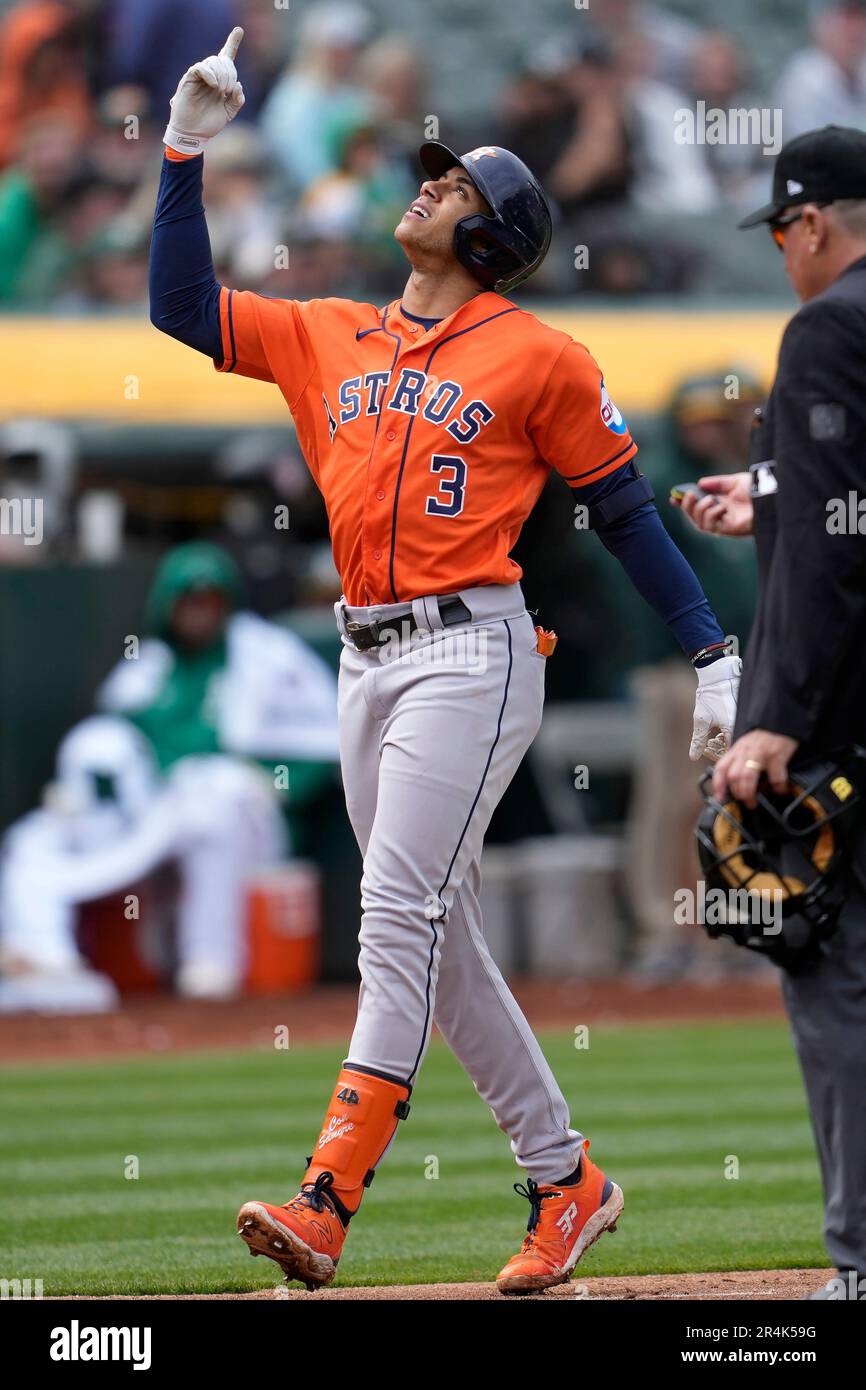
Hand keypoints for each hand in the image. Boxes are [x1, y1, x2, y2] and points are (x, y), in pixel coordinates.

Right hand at [163, 27, 244, 155]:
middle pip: (222, 60)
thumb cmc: (209, 123)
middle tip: (228, 90)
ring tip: (222, 91)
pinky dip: (210, 74)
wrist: (193, 134)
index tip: (239, 30)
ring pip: (213, 62)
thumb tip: (238, 86)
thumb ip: (237, 100)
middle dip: (230, 73)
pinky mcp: (189, 80)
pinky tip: (215, 86)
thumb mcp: (229, 113)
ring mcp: (199, 77)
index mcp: (220, 80)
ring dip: (222, 75)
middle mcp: (210, 75)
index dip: (232, 43)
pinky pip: (200, 68)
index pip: (226, 57)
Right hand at [672, 472, 752, 536]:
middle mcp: (720, 516)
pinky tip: (721, 507)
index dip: (683, 503)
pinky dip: (711, 515)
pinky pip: (711, 527)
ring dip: (700, 510)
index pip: (696, 507)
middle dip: (687, 507)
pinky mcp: (729, 530)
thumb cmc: (758, 490)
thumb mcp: (734, 482)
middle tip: (689, 495)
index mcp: (719, 504)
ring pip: (699, 524)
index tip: (673, 497)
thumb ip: (717, 483)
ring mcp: (724, 524)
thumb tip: (699, 484)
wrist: (771, 496)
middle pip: (694, 518)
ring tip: (710, 500)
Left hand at [690, 654, 741, 761]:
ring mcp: (744, 719)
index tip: (707, 750)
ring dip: (722, 741)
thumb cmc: (710, 694)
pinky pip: (737, 730)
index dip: (717, 755)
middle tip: (709, 743)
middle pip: (733, 746)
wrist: (719, 674)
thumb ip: (698, 740)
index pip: (729, 751)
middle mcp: (742, 725)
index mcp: (733, 728)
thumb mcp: (701, 719)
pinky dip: (727, 733)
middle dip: (719, 748)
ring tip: (712, 737)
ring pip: (735, 738)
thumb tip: (693, 756)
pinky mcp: (743, 715)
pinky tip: (718, 731)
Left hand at [713, 729, 799, 808]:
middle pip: (733, 776)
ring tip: (755, 802)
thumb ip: (739, 762)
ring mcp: (761, 752)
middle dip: (737, 793)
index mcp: (736, 750)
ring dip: (749, 793)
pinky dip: (777, 786)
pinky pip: (775, 774)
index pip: (721, 768)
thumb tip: (736, 784)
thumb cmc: (764, 738)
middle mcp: (745, 751)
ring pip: (747, 776)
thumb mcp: (746, 747)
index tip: (720, 797)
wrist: (781, 721)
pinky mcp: (777, 754)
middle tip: (745, 803)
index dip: (718, 784)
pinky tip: (780, 790)